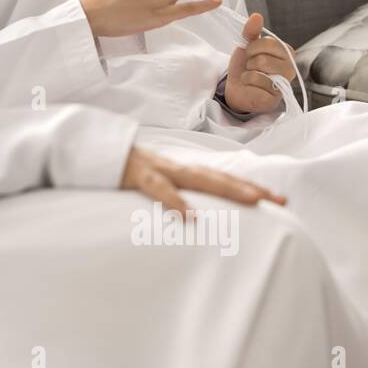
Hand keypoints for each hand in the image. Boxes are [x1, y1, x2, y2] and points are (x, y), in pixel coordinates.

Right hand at [120, 145, 286, 216]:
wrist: (85, 148)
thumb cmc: (113, 171)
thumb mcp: (144, 183)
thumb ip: (166, 193)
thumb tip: (188, 218)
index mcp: (176, 171)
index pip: (218, 179)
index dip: (247, 187)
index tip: (278, 199)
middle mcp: (172, 167)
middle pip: (218, 177)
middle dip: (250, 188)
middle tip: (282, 199)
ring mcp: (155, 168)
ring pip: (197, 178)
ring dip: (227, 188)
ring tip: (254, 200)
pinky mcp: (133, 175)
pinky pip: (157, 189)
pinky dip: (174, 201)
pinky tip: (190, 216)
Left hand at [223, 12, 296, 114]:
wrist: (238, 88)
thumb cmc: (247, 66)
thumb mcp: (247, 46)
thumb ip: (251, 31)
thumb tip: (256, 16)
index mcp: (287, 53)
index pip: (269, 43)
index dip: (253, 47)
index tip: (251, 53)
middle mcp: (290, 69)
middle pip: (263, 58)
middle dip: (250, 62)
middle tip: (251, 67)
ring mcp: (284, 85)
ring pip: (259, 71)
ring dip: (247, 73)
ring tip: (251, 76)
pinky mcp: (274, 99)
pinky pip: (256, 84)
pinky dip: (247, 84)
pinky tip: (252, 87)